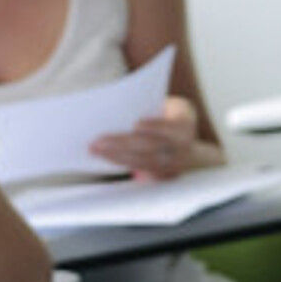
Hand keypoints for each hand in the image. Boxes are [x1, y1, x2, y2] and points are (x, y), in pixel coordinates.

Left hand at [88, 95, 203, 178]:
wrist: (184, 141)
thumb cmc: (166, 116)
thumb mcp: (164, 106)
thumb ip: (147, 105)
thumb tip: (117, 106)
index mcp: (185, 123)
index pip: (171, 126)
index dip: (155, 126)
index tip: (137, 124)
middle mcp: (184, 146)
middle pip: (151, 147)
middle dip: (123, 144)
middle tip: (98, 141)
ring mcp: (176, 164)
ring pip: (144, 162)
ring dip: (117, 156)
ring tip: (95, 149)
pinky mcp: (165, 176)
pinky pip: (141, 171)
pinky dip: (122, 162)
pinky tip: (105, 157)